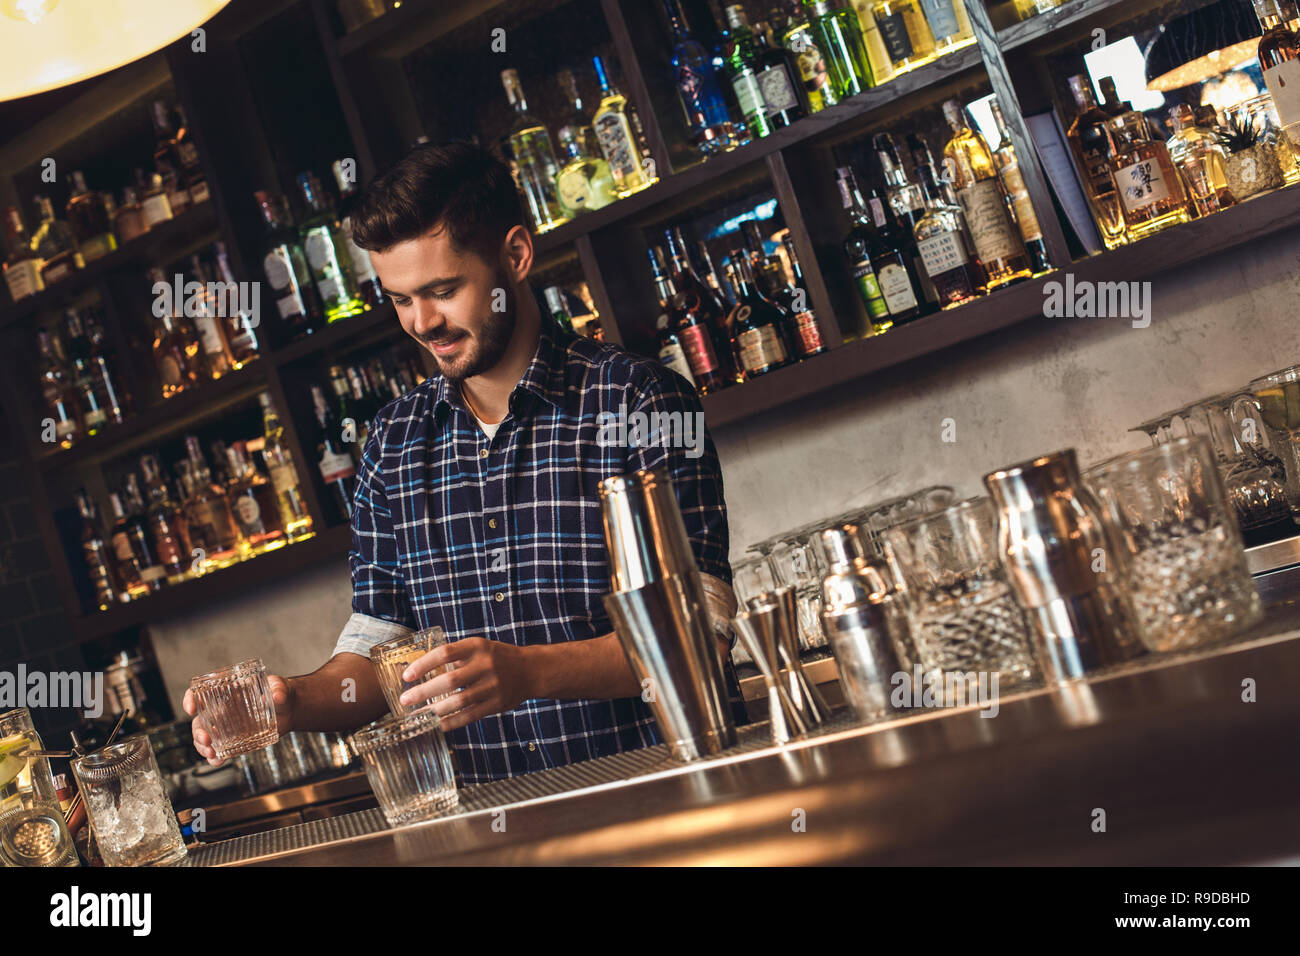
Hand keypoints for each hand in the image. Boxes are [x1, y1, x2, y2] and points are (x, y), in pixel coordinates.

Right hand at [183, 675, 293, 766]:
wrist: (291, 710)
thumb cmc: (281, 692)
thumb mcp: (281, 686)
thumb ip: (279, 688)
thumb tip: (277, 695)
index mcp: (227, 693)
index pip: (201, 693)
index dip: (191, 699)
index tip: (191, 708)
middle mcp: (223, 711)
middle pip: (200, 721)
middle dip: (198, 732)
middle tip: (207, 740)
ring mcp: (228, 728)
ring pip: (205, 738)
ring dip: (203, 747)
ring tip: (212, 753)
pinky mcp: (235, 741)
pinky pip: (220, 750)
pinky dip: (215, 758)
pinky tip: (218, 760)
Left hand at [400, 637, 531, 732]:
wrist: (531, 670)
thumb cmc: (497, 658)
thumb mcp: (479, 647)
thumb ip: (456, 656)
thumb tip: (422, 667)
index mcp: (478, 646)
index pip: (445, 653)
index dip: (424, 664)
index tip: (407, 675)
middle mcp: (485, 665)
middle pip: (449, 680)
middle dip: (424, 692)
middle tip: (405, 700)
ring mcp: (493, 686)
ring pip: (458, 701)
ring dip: (435, 710)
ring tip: (417, 715)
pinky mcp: (497, 704)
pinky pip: (470, 715)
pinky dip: (452, 722)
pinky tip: (438, 725)